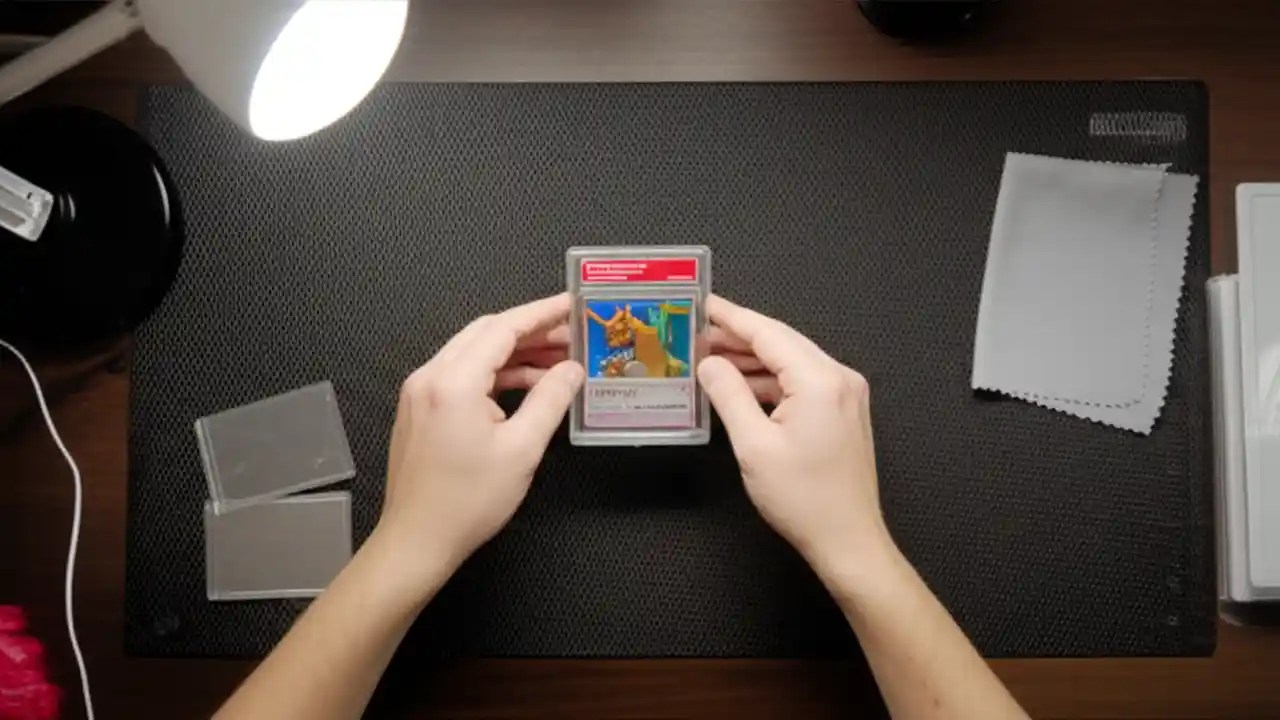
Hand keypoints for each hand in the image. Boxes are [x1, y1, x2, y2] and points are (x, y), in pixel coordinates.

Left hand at [376, 294, 583, 586]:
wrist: (417, 541)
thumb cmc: (467, 502)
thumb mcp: (522, 450)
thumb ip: (550, 400)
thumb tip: (571, 370)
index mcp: (453, 382)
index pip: (503, 329)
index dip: (542, 313)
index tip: (572, 305)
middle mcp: (430, 377)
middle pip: (486, 334)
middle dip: (531, 330)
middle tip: (572, 334)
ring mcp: (420, 393)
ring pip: (473, 354)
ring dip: (515, 354)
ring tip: (558, 362)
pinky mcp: (420, 410)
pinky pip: (461, 376)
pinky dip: (495, 374)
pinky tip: (527, 386)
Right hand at [700, 295, 890, 576]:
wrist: (848, 540)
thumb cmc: (803, 500)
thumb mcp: (753, 445)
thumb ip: (728, 395)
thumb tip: (709, 363)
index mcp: (820, 381)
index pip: (768, 334)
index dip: (731, 318)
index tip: (703, 304)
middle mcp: (839, 378)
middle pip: (782, 343)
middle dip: (738, 337)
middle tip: (697, 333)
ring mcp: (845, 395)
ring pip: (791, 363)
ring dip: (753, 361)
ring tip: (711, 359)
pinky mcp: (843, 412)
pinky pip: (802, 383)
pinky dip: (770, 382)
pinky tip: (741, 388)